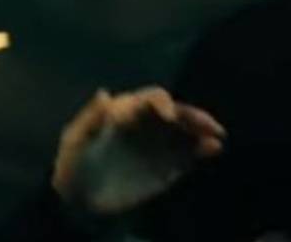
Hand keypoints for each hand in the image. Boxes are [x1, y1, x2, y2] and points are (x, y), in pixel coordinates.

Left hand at [51, 86, 225, 215]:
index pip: (149, 99)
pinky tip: (212, 149)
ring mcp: (158, 145)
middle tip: (208, 125)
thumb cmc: (74, 163)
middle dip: (191, 116)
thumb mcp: (76, 139)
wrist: (82, 199)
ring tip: (216, 138)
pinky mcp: (167, 167)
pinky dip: (201, 150)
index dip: (161, 103)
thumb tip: (105, 93)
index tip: (168, 116)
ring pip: (186, 132)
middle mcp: (146, 124)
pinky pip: (188, 155)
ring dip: (202, 131)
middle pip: (175, 113)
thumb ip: (90, 118)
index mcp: (125, 111)